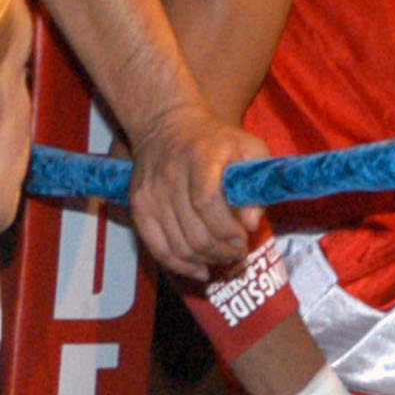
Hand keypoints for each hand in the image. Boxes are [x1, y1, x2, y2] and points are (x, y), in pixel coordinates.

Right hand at [127, 101, 264, 278]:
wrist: (167, 125)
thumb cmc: (216, 140)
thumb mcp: (249, 148)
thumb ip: (256, 186)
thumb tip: (252, 224)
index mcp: (199, 158)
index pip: (206, 202)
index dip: (227, 229)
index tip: (244, 238)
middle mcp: (169, 176)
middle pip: (194, 231)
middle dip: (222, 251)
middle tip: (239, 253)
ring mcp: (150, 194)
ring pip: (178, 246)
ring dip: (206, 261)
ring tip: (224, 258)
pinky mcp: (138, 207)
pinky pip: (158, 248)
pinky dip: (181, 266)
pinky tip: (201, 270)